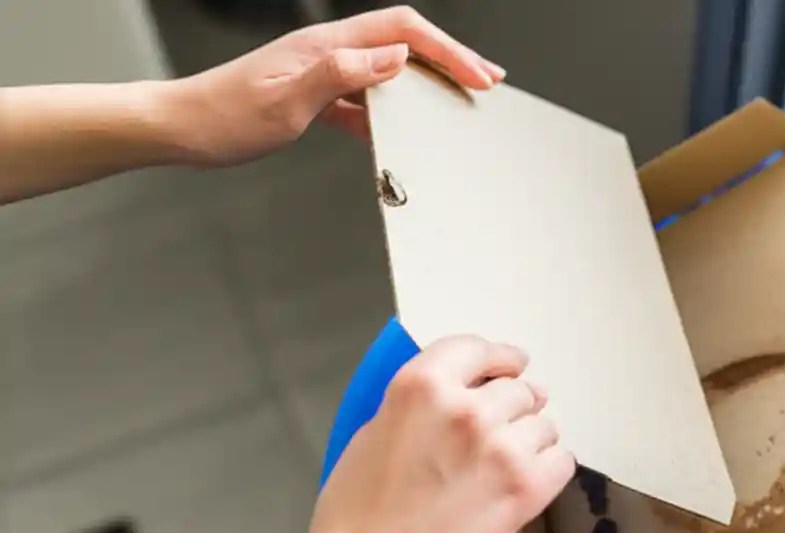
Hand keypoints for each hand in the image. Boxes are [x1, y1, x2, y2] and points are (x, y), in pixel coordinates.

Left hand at [167, 5, 504, 165]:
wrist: (180, 128)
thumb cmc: (223, 117)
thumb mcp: (287, 99)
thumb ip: (342, 74)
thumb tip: (396, 57)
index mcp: (326, 43)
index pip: (403, 32)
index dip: (447, 50)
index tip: (478, 76)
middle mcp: (327, 50)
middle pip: (403, 42)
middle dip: (450, 58)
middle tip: (486, 80)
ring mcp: (321, 70)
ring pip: (389, 67)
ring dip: (428, 81)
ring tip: (457, 100)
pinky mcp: (313, 93)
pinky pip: (366, 95)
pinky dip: (394, 108)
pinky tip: (402, 130)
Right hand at [304, 335, 575, 532]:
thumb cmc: (357, 518)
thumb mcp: (376, 433)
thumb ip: (422, 405)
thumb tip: (460, 395)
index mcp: (420, 386)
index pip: (476, 350)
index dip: (498, 358)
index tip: (511, 364)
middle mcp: (466, 408)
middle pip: (517, 389)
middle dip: (513, 410)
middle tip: (501, 436)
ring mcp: (500, 446)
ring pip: (544, 425)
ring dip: (531, 442)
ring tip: (503, 471)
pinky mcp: (526, 487)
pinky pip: (561, 460)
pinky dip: (548, 471)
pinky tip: (523, 488)